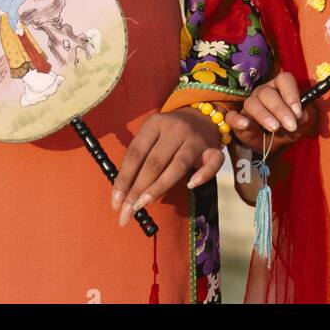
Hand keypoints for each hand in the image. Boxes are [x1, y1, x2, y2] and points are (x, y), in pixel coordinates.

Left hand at [111, 107, 224, 225]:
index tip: (115, 202)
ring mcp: (195, 138)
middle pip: (154, 162)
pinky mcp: (213, 148)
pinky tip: (191, 186)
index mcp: (155, 123)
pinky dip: (202, 176)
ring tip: (143, 206)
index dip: (124, 179)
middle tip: (127, 213)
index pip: (135, 153)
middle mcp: (175, 129)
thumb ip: (141, 158)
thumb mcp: (152, 136)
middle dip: (137, 190)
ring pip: (178, 166)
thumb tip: (124, 193)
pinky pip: (212, 163)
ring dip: (158, 189)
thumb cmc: (169, 134)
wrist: (201, 117)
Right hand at [224, 71, 316, 153]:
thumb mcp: (300, 127)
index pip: (284, 79)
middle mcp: (263, 92)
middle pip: (267, 92)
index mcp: (280, 88)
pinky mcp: (236, 119)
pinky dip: (237, 119)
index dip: (291, 94)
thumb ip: (304, 121)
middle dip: (280, 109)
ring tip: (274, 128)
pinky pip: (231, 116)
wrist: (272, 146)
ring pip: (252, 102)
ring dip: (263, 115)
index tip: (298, 112)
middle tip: (290, 125)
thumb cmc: (287, 129)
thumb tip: (304, 116)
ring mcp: (249, 104)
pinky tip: (245, 125)